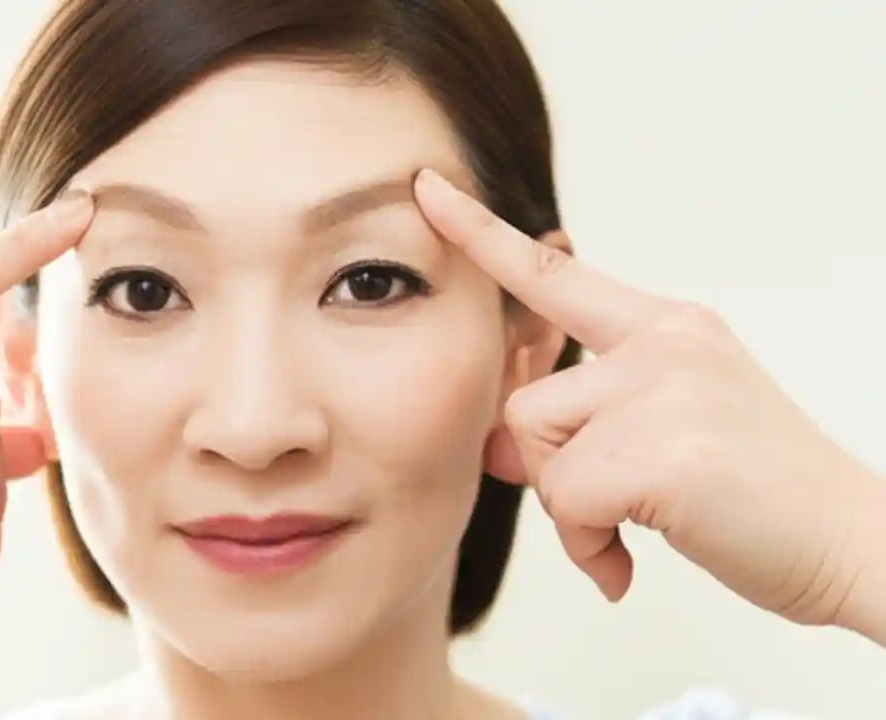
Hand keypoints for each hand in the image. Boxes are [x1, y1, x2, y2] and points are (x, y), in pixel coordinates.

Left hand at [413, 169, 885, 636]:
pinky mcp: (664, 449)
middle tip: (603, 507)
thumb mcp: (669, 430)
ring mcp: (665, 389)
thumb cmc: (760, 494)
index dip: (481, 236)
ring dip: (572, 511)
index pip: (553, 274)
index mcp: (665, 328)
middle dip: (549, 470)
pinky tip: (632, 559)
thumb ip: (585, 422)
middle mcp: (662, 342)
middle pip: (527, 402)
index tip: (428, 190)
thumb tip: (497, 447)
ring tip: (635, 528)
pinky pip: (566, 500)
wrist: (857, 543)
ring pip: (541, 452)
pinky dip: (588, 543)